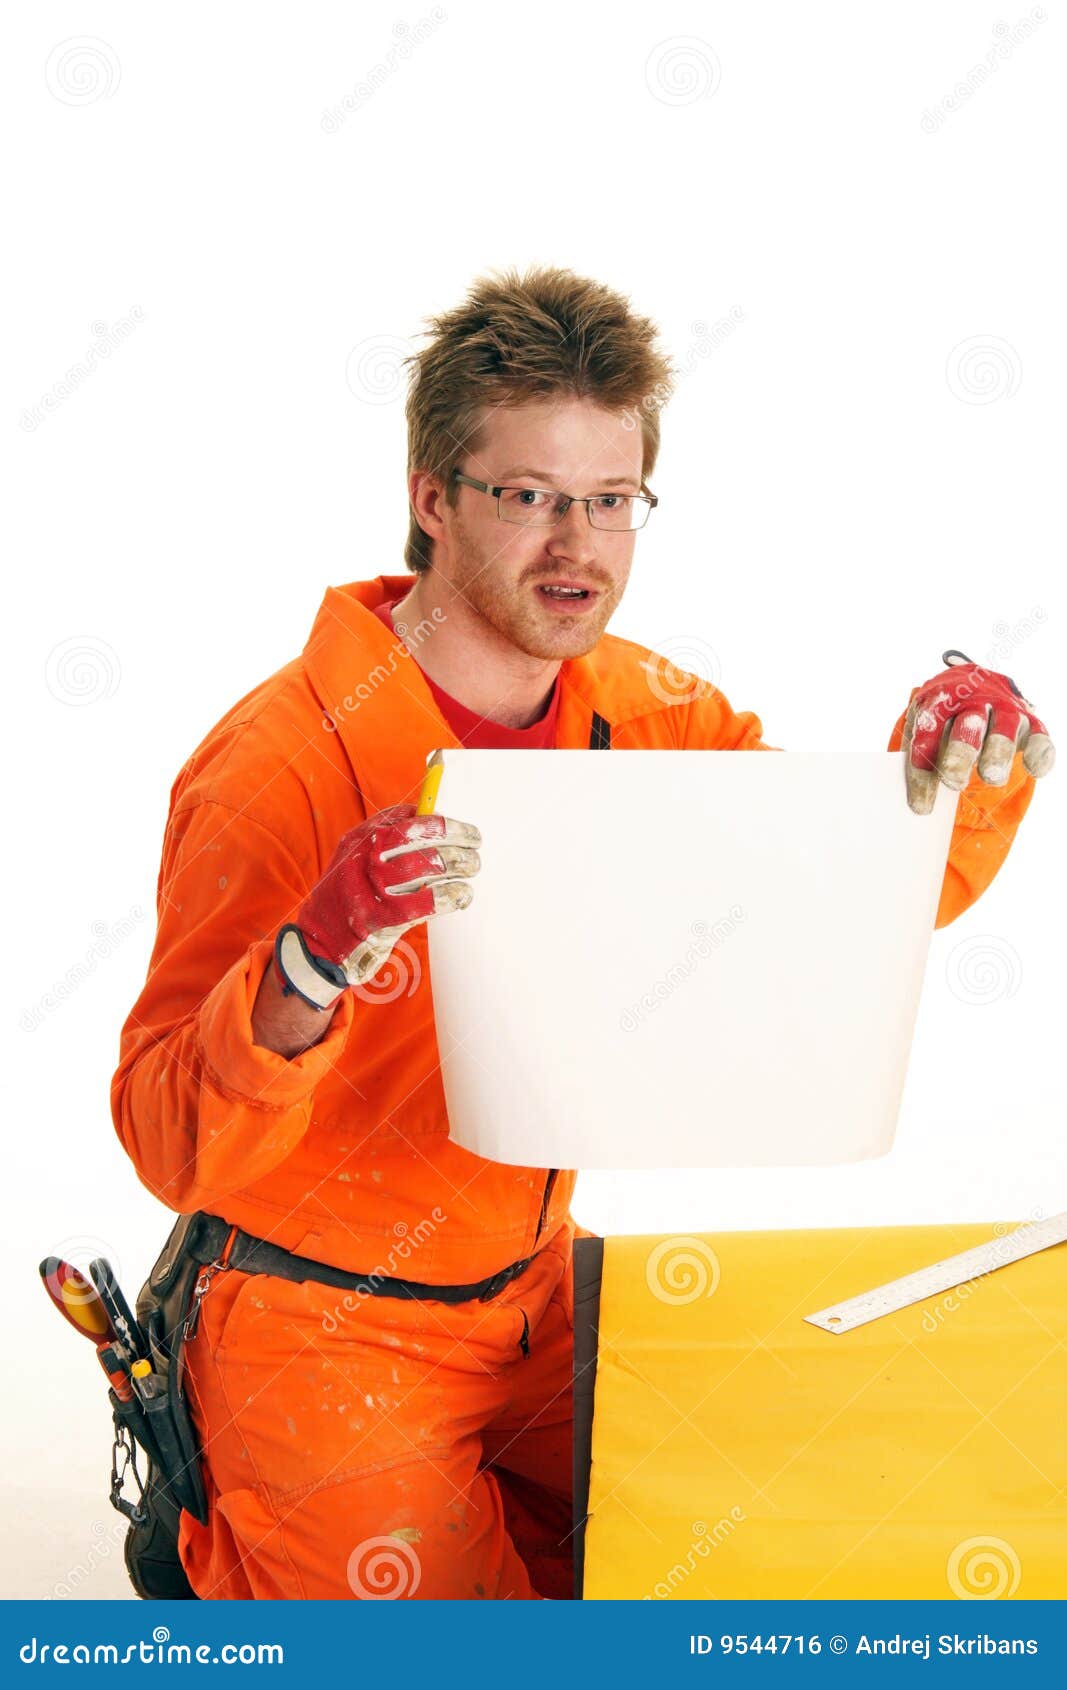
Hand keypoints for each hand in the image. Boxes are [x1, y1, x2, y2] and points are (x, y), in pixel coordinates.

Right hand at [274, 803, 480, 1007]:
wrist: (316, 945)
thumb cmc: (347, 899)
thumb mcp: (355, 862)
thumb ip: (385, 843)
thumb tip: (431, 820)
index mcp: (358, 840)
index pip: (402, 817)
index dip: (436, 819)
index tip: (457, 826)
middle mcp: (362, 859)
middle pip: (419, 837)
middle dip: (455, 836)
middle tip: (475, 842)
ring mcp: (370, 889)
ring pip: (427, 866)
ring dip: (458, 865)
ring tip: (472, 867)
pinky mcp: (379, 920)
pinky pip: (426, 902)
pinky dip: (451, 895)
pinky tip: (462, 895)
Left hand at [902, 650, 1054, 814]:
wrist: (975, 684)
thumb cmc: (943, 719)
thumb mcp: (925, 728)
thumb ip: (921, 757)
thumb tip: (914, 804)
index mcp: (938, 703)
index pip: (927, 738)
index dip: (923, 774)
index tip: (922, 806)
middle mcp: (972, 702)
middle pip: (965, 728)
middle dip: (959, 755)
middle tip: (953, 782)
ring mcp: (1003, 710)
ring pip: (1002, 729)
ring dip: (996, 754)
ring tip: (990, 778)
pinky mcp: (1029, 722)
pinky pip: (1038, 737)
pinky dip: (1037, 754)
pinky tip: (1033, 771)